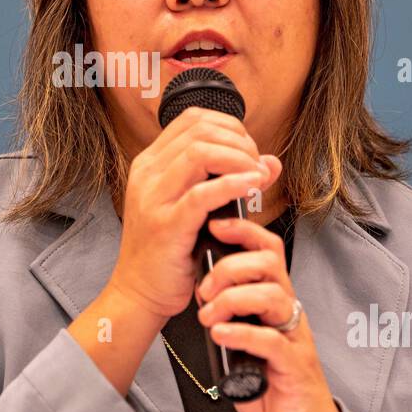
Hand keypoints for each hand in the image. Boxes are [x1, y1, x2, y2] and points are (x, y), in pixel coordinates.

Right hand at [108, 107, 270, 320]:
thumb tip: (271, 162)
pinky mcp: (166, 225)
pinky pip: (202, 194)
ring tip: (256, 177)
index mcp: (151, 163)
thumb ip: (230, 181)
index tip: (248, 151)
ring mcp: (154, 198)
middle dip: (239, 142)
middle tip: (256, 166)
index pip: (193, 119)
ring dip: (239, 159)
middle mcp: (148, 174)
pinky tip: (252, 188)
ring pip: (200, 153)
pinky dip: (233, 185)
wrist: (139, 291)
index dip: (230, 127)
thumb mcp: (197, 207)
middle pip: (200, 130)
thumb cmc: (169, 250)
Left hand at [196, 214, 342, 411]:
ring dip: (232, 300)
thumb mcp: (244, 337)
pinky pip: (271, 340)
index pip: (267, 250)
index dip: (243, 231)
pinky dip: (242, 333)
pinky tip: (220, 334)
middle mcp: (288, 311)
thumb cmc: (269, 380)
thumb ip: (229, 313)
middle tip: (203, 291)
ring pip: (272, 296)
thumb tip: (197, 289)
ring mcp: (295, 336)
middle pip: (270, 265)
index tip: (213, 226)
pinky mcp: (294, 365)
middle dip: (230, 268)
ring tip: (208, 316)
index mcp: (276, 299)